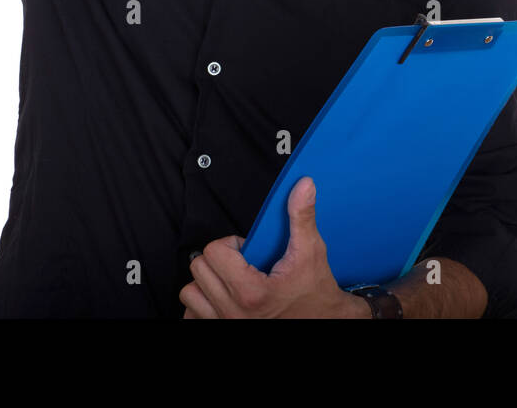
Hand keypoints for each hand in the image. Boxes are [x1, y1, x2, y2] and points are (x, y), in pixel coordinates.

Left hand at [179, 177, 367, 318]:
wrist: (326, 323)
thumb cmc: (316, 292)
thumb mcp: (311, 252)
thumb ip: (302, 217)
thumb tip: (303, 185)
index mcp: (251, 292)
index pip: (213, 252)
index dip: (230, 244)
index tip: (246, 251)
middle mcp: (234, 312)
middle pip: (199, 269)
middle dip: (218, 259)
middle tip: (239, 263)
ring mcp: (227, 324)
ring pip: (190, 293)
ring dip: (206, 282)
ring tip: (228, 279)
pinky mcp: (224, 331)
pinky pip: (192, 315)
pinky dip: (202, 304)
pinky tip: (222, 298)